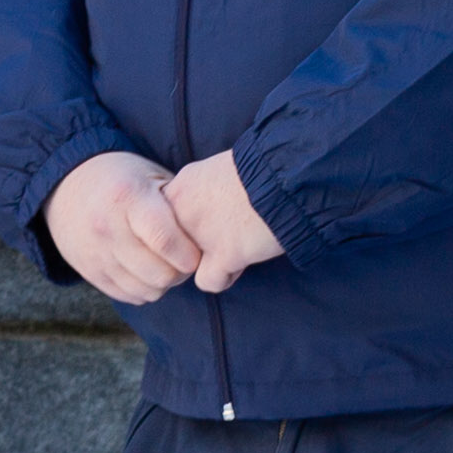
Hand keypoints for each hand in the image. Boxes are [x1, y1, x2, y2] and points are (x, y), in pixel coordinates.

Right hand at [47, 149, 200, 304]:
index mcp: (127, 197)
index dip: (189, 254)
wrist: (67, 184)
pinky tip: (146, 270)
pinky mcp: (88, 271)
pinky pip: (128, 296)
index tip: (196, 253)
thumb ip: (177, 204)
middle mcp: (107, 228)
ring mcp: (95, 253)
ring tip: (165, 264)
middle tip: (184, 261)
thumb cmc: (122, 178)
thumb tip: (206, 237)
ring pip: (146, 290)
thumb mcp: (150, 177)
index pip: (164, 239)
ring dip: (163, 284)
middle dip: (180, 273)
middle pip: (159, 274)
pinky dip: (144, 289)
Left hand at [168, 150, 284, 293]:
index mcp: (181, 186)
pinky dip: (225, 276)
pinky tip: (243, 259)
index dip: (185, 230)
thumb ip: (201, 193)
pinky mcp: (223, 254)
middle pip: (170, 248)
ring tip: (236, 248)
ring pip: (185, 267)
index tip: (209, 225)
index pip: (163, 224)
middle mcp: (183, 210)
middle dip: (192, 250)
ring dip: (208, 263)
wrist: (290, 176)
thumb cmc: (265, 170)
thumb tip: (198, 214)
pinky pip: (207, 281)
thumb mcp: (220, 170)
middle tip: (222, 239)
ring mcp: (200, 233)